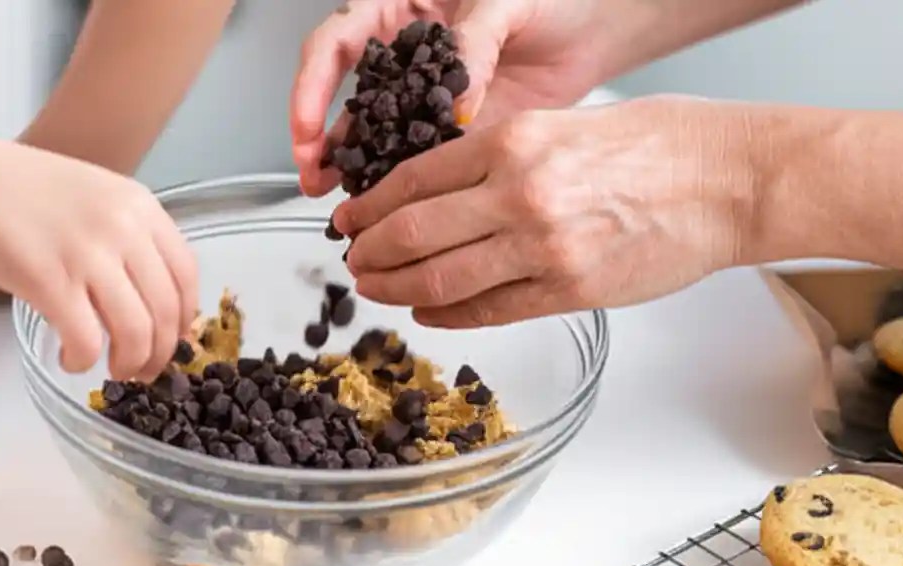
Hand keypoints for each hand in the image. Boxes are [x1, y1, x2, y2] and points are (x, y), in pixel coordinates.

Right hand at [0, 128, 197, 380]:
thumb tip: (145, 290)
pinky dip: (84, 361)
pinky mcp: (52, 283)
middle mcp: (124, 230)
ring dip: (130, 363)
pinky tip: (72, 359)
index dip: (184, 317)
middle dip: (161, 352)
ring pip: (136, 332)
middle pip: (167, 310)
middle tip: (146, 370)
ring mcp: (90, 256)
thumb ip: (125, 233)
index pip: (187, 274)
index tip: (173, 337)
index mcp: (140, 206)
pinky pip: (87, 341)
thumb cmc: (18, 189)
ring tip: (113, 369)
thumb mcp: (93, 194)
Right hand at [292, 0, 603, 195]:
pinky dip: (400, 187)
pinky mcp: (452, 134)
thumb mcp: (507, 1)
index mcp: (398, 11)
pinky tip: (389, 208)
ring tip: (343, 205)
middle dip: (321, 140)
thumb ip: (473, 44)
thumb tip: (456, 101)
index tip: (307, 125)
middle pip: (345, 98)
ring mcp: (424, 100)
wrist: (595, 30)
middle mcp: (403, 59)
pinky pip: (417, 162)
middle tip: (315, 174)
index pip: (335, 44)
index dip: (312, 85)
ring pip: (375, 136)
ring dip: (353, 170)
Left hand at [333, 96, 753, 327]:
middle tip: (352, 263)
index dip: (368, 208)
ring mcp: (543, 248)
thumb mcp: (567, 123)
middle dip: (369, 253)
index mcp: (514, 141)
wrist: (732, 180)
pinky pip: (489, 311)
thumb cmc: (663, 143)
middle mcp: (519, 194)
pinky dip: (448, 316)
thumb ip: (502, 155)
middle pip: (412, 234)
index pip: (412, 180)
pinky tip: (427, 315)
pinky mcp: (570, 291)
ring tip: (375, 292)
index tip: (349, 220)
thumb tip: (444, 188)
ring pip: (441, 281)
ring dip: (396, 291)